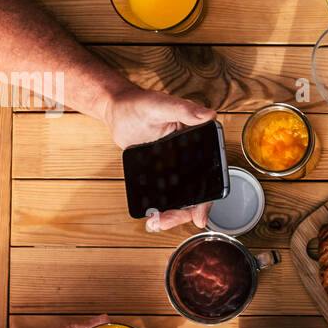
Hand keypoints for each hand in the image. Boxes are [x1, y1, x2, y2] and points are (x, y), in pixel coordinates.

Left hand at [99, 84, 217, 231]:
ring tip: (155, 223)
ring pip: (181, 197)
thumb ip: (184, 109)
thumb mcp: (161, 105)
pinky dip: (160, 208)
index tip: (199, 215)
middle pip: (196, 192)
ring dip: (172, 214)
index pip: (210, 174)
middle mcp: (192, 157)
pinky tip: (152, 217)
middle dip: (184, 212)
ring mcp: (177, 167)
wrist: (118, 112)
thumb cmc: (139, 103)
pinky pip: (166, 194)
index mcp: (200, 141)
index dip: (207, 198)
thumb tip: (208, 115)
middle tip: (165, 222)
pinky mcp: (162, 173)